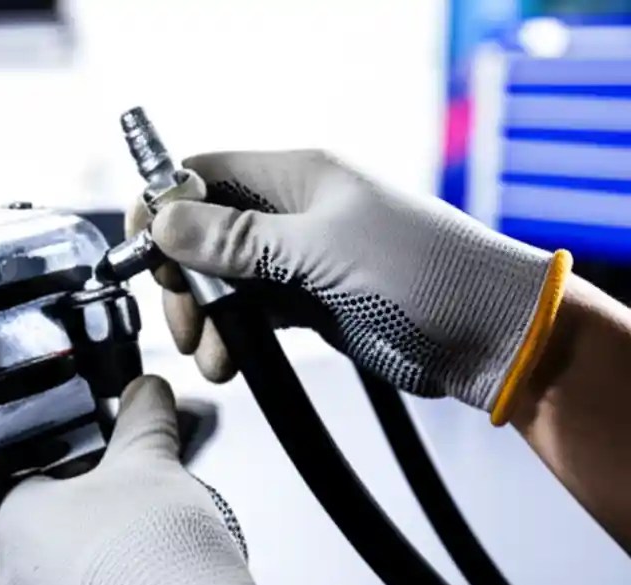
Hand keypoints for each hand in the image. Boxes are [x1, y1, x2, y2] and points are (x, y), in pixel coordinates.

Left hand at [0, 375, 316, 584]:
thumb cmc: (152, 555)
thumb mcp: (151, 462)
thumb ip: (143, 419)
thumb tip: (146, 391)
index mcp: (16, 520)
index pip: (22, 480)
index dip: (67, 467)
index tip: (102, 467)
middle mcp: (13, 580)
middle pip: (49, 534)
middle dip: (95, 520)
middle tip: (139, 510)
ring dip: (107, 568)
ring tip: (157, 555)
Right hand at [130, 150, 570, 423]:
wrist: (491, 335)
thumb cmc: (423, 274)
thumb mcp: (321, 251)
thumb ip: (238, 239)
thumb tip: (163, 221)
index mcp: (297, 177)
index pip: (203, 173)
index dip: (164, 207)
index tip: (141, 253)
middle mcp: (292, 212)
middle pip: (202, 233)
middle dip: (182, 279)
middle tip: (183, 320)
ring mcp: (300, 259)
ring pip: (221, 280)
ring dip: (204, 317)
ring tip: (212, 356)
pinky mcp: (309, 303)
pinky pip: (250, 313)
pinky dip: (232, 337)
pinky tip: (229, 363)